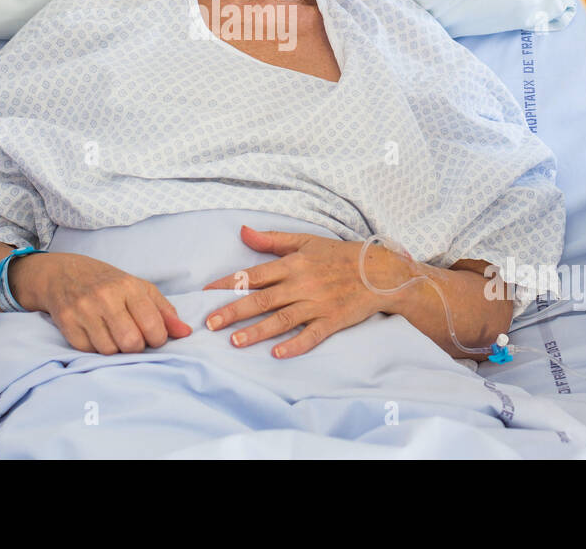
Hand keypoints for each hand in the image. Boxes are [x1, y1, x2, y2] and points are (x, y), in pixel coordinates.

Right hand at [33, 252, 192, 353]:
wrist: (63, 273)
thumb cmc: (108, 282)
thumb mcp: (139, 288)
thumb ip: (164, 311)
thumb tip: (186, 332)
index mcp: (129, 287)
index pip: (153, 326)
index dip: (158, 338)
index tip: (153, 335)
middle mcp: (105, 297)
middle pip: (131, 343)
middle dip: (137, 346)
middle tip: (133, 337)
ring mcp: (83, 310)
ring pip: (110, 350)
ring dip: (115, 348)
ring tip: (113, 333)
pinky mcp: (66, 322)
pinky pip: (88, 351)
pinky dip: (95, 348)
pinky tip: (96, 333)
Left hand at [201, 225, 406, 358]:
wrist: (379, 271)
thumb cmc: (338, 255)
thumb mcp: (305, 241)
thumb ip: (272, 240)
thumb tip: (243, 231)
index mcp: (292, 264)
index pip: (253, 275)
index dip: (227, 284)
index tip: (205, 293)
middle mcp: (301, 284)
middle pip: (262, 299)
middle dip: (233, 311)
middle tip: (210, 323)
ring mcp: (317, 304)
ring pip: (282, 319)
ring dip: (257, 331)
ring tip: (234, 341)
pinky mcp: (333, 321)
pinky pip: (311, 335)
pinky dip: (295, 345)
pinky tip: (277, 353)